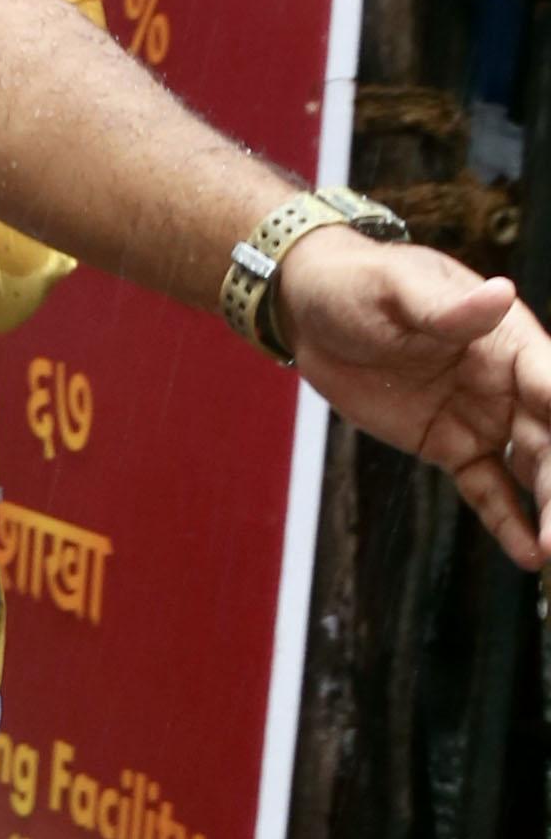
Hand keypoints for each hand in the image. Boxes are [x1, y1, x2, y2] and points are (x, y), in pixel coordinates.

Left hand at [278, 232, 550, 566]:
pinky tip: (527, 553)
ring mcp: (482, 418)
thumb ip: (446, 306)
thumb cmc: (358, 284)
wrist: (311, 311)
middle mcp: (508, 383)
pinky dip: (507, 521)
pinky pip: (486, 489)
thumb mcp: (396, 289)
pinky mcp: (450, 446)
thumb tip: (500, 294)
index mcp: (507, 339)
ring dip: (548, 508)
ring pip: (530, 470)